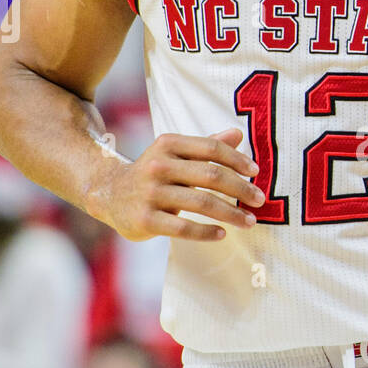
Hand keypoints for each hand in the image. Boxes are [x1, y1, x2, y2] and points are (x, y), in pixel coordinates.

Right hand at [94, 128, 264, 241]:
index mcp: (168, 144)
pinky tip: (222, 233)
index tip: (255, 173)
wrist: (108, 194)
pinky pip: (183, 228)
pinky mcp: (146, 219)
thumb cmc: (154, 173)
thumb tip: (239, 134)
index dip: (237, 160)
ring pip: (201, 203)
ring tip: (248, 221)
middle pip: (210, 175)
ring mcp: (151, 193)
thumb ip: (207, 145)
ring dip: (231, 213)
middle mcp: (158, 166)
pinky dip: (207, 232)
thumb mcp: (175, 154)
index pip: (211, 148)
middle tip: (260, 200)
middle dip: (240, 189)